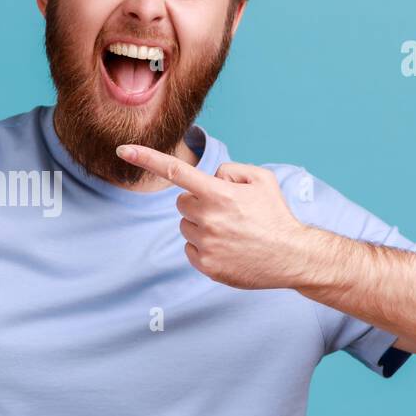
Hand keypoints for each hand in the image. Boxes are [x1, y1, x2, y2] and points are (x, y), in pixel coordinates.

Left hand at [115, 144, 312, 290]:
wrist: (293, 256)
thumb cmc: (275, 215)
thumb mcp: (261, 179)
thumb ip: (230, 170)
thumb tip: (209, 178)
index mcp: (218, 193)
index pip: (175, 171)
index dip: (146, 158)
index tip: (123, 149)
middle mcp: (208, 218)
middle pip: (182, 202)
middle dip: (199, 202)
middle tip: (227, 211)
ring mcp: (206, 244)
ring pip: (186, 226)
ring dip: (202, 225)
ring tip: (232, 231)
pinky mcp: (206, 266)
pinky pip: (190, 248)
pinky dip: (204, 246)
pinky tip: (228, 248)